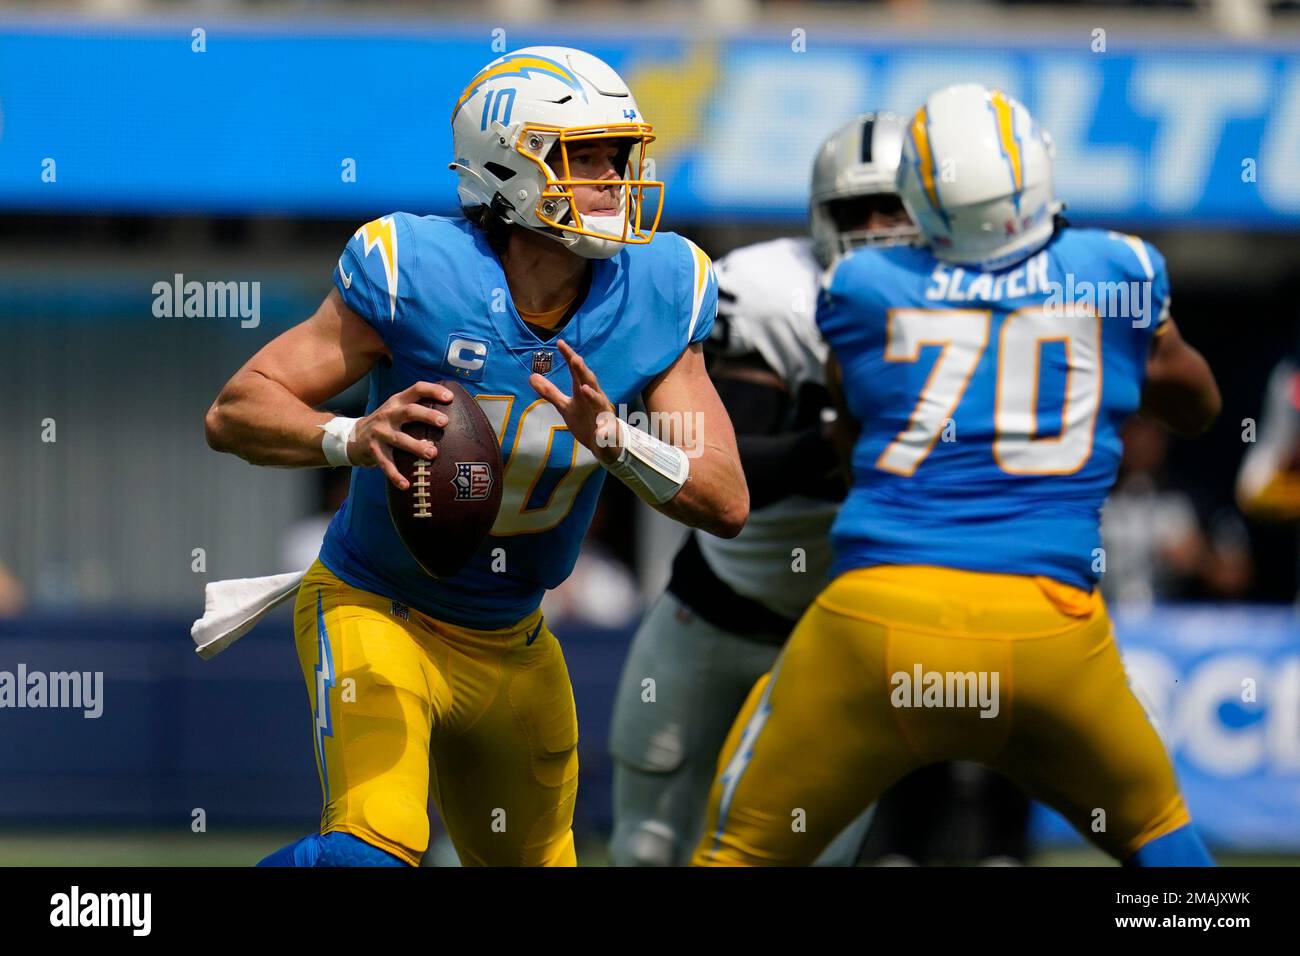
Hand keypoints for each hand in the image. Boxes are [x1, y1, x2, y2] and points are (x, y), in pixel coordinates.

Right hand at [349, 381, 453, 488]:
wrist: (354, 436)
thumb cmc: (388, 423)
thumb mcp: (398, 409)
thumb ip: (418, 407)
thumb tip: (454, 412)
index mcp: (398, 401)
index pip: (417, 389)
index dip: (433, 391)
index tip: (450, 398)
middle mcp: (389, 414)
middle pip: (409, 411)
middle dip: (427, 415)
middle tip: (444, 422)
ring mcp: (380, 432)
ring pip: (399, 439)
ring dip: (416, 446)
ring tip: (432, 453)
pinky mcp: (374, 450)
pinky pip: (386, 464)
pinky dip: (396, 475)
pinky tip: (406, 485)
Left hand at [530, 339, 621, 465]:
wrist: (605, 443)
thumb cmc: (586, 420)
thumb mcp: (565, 406)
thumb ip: (550, 392)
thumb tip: (532, 377)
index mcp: (583, 391)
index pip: (576, 371)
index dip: (569, 357)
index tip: (560, 343)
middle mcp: (595, 398)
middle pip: (589, 381)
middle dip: (582, 371)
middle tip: (575, 359)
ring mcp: (602, 413)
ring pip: (598, 402)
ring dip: (592, 396)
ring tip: (584, 388)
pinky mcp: (607, 430)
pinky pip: (606, 428)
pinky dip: (604, 429)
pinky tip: (601, 431)